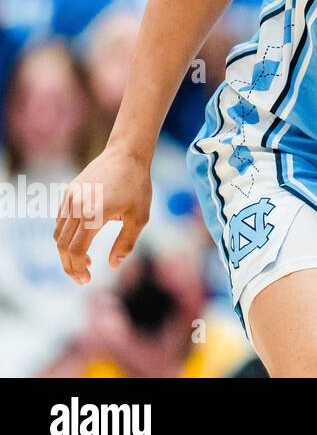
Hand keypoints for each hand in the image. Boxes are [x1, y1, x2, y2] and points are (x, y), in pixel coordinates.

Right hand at [54, 143, 152, 283]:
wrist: (127, 154)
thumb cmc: (137, 186)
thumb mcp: (139, 218)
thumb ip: (125, 243)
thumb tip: (113, 265)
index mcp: (94, 214)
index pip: (76, 250)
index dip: (78, 268)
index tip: (87, 280)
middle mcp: (77, 207)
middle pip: (63, 245)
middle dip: (70, 266)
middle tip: (83, 278)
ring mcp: (70, 199)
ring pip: (58, 234)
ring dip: (67, 252)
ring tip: (85, 262)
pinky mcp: (69, 193)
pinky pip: (61, 220)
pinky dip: (66, 236)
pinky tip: (82, 241)